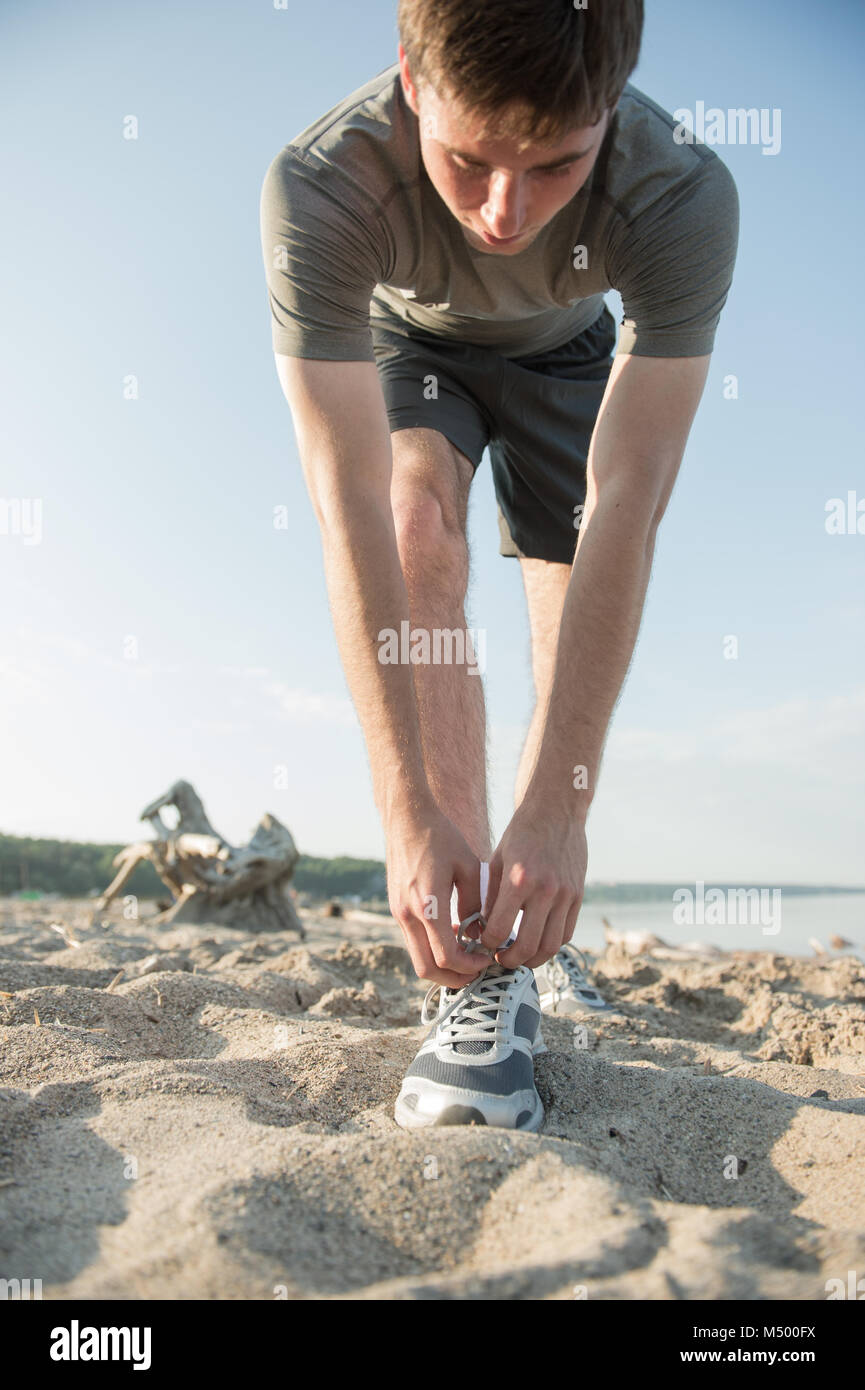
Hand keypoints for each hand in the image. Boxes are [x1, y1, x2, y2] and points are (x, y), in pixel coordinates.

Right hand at [386, 805, 486, 985]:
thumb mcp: (468, 867)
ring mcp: (398, 913)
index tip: (487, 959)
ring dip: (442, 966)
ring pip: (418, 959)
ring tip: (467, 957)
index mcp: (427, 905)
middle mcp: (408, 914)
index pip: (446, 955)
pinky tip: (453, 935)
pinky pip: (414, 942)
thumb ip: (474, 904)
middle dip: (454, 978)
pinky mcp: (397, 909)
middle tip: (477, 973)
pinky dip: (433, 949)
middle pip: (426, 969)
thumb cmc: (441, 837)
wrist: (407, 819)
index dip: (469, 966)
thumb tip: (477, 933)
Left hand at [481, 803, 586, 968]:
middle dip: (510, 960)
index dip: (488, 944)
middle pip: (529, 947)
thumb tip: (485, 930)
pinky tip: (538, 940)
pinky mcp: (578, 895)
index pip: (500, 930)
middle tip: (500, 960)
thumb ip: (492, 898)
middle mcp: (544, 890)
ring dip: (533, 959)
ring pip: (551, 946)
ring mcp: (565, 894)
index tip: (483, 944)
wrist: (555, 811)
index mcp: (518, 880)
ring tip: (519, 955)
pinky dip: (552, 944)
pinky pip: (566, 932)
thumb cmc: (521, 834)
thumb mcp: (498, 862)